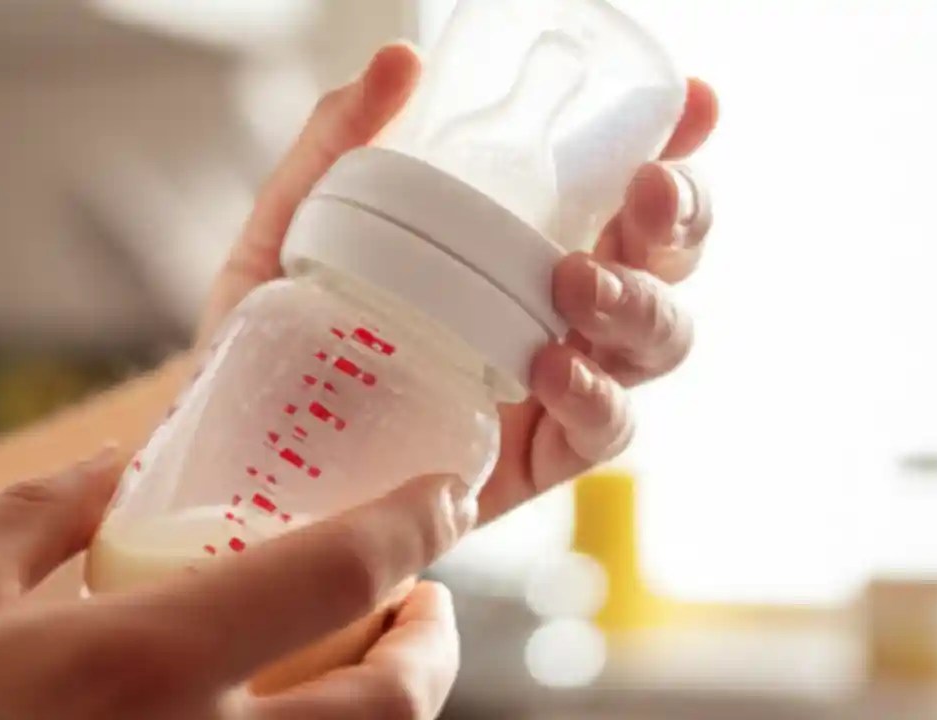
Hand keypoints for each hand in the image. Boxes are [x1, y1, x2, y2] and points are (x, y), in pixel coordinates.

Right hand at [0, 449, 472, 719]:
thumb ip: (43, 511)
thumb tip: (121, 465)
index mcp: (143, 660)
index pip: (334, 576)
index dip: (410, 525)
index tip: (441, 496)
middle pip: (391, 709)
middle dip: (433, 646)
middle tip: (426, 600)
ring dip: (388, 707)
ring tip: (376, 656)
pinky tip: (283, 713)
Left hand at [203, 43, 718, 522]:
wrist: (244, 442)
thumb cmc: (285, 329)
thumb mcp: (296, 225)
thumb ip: (338, 144)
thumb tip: (399, 63)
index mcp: (526, 245)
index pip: (623, 192)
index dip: (674, 147)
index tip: (692, 104)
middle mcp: (561, 310)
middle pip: (668, 263)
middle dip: (680, 220)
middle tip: (646, 192)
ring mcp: (559, 385)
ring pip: (658, 342)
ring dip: (639, 303)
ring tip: (575, 282)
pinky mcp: (538, 459)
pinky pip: (604, 429)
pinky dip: (593, 394)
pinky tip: (551, 368)